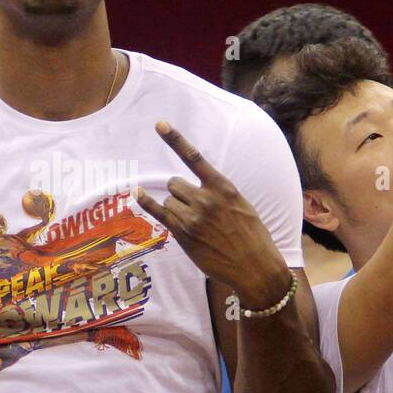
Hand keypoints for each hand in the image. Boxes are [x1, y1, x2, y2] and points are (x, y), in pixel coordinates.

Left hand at [133, 122, 291, 308]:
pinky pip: (159, 213)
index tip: (159, 124)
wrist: (255, 267)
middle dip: (180, 194)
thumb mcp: (243, 206)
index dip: (175, 140)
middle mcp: (206, 199)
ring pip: (169, 201)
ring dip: (176, 209)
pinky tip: (137, 192)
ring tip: (195, 226)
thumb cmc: (253, 237)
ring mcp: (193, 217)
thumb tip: (201, 189)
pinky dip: (147, 202)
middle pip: (175, 184)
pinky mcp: (183, 234)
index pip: (195, 158)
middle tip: (195, 210)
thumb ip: (221, 194)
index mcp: (223, 187)